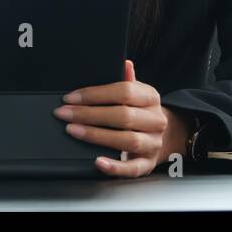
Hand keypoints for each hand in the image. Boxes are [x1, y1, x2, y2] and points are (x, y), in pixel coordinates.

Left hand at [53, 60, 191, 176]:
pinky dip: (114, 166)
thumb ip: (127, 80)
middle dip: (89, 114)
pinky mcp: (148, 164)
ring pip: (127, 140)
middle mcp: (155, 120)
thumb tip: (124, 63)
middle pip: (123, 116)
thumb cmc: (142, 111)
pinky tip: (97, 161)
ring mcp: (153, 143)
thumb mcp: (138, 92)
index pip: (124, 91)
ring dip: (96, 136)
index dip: (95, 94)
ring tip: (73, 131)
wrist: (167, 135)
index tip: (70, 98)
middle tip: (65, 114)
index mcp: (151, 97)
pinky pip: (132, 168)